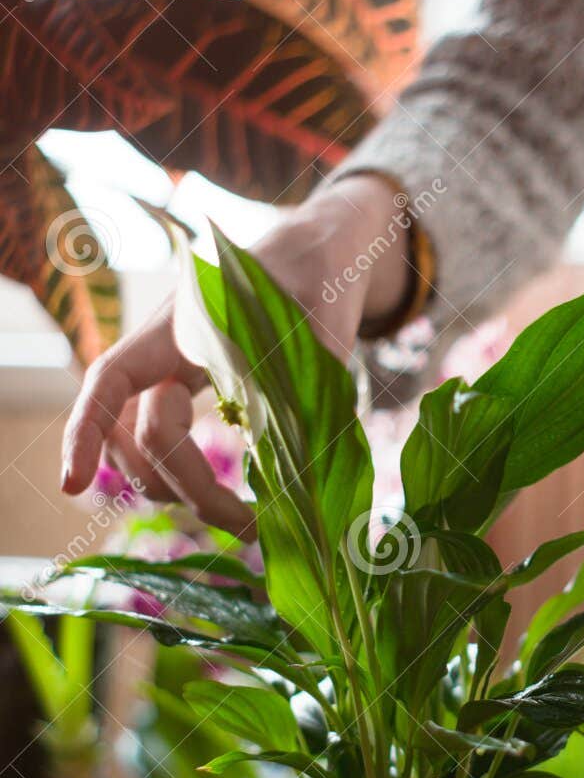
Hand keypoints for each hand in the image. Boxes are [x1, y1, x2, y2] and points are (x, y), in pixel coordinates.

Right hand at [61, 175, 412, 536]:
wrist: (320, 252)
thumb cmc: (318, 282)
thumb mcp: (316, 334)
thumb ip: (292, 395)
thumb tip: (281, 479)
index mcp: (183, 325)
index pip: (113, 381)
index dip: (84, 433)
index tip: (70, 484)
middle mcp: (163, 350)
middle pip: (140, 435)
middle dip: (182, 489)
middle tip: (251, 525)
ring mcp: (172, 370)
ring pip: (145, 446)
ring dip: (181, 490)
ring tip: (245, 519)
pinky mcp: (190, 387)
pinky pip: (166, 440)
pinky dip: (186, 475)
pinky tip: (224, 499)